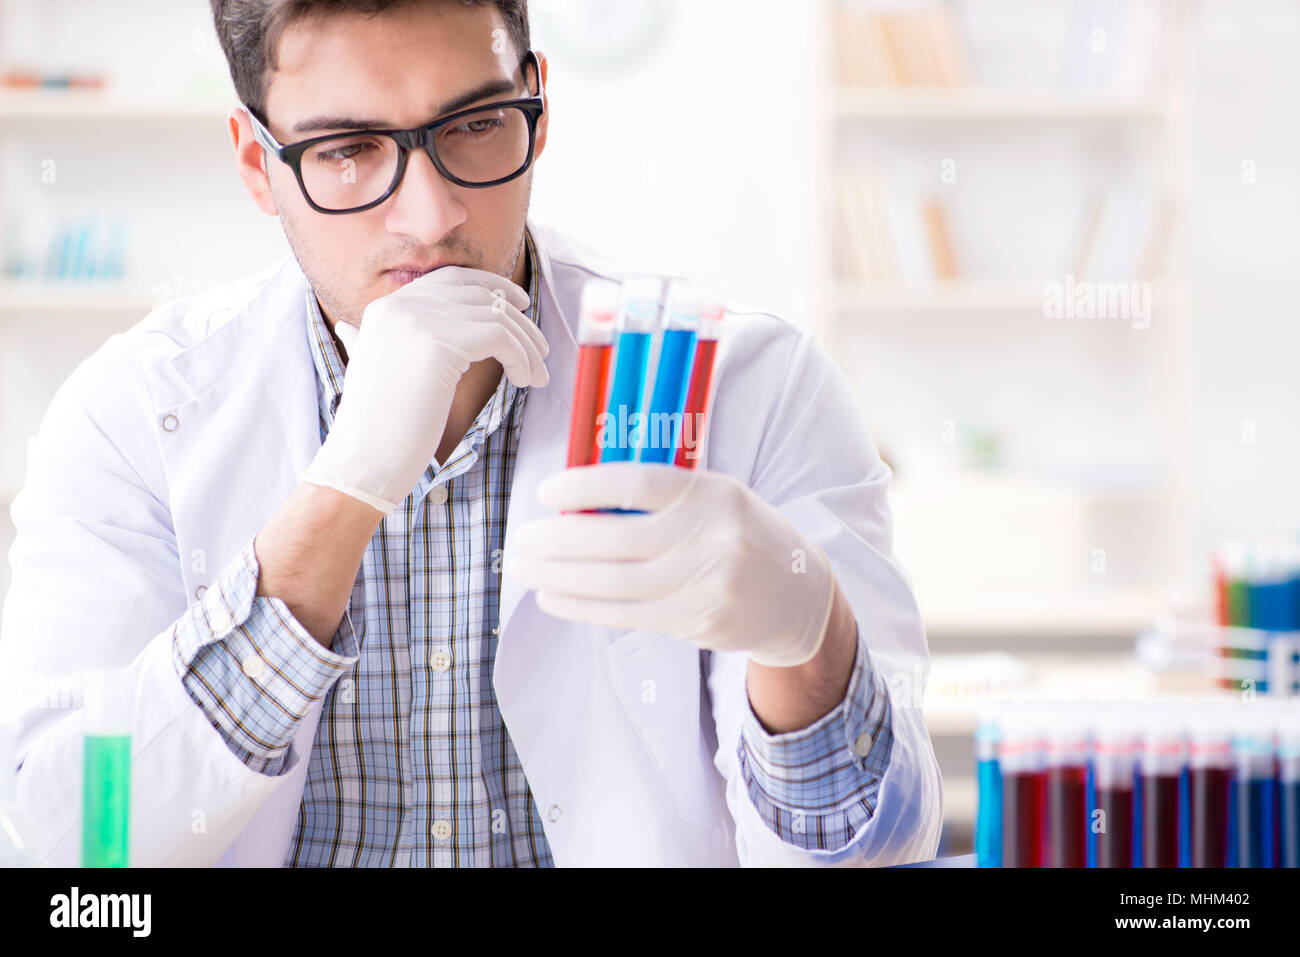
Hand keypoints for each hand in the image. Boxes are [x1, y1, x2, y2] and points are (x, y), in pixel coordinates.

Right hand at [301, 266, 548, 513]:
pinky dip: (521, 358)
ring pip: (496, 316)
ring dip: (527, 345)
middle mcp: (400, 306)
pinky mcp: (439, 343)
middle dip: (518, 320)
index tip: (519, 306)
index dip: (491, 287)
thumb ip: (371, 342)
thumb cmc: (378, 429)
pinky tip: (525, 380)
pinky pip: (501, 337)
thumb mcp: (371, 370)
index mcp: (386, 308)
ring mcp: (418, 321)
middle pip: (479, 294)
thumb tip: (347, 330)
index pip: (450, 279)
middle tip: (540, 348)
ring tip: (538, 375)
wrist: (364, 461)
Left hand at [507, 462, 835, 666]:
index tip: (546, 491)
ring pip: (617, 584)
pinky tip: (553, 597)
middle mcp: (713, 538)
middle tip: (523, 538)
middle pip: (619, 540)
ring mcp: (706, 585)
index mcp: (713, 494)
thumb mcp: (715, 497)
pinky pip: (627, 615)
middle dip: (560, 541)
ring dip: (561, 577)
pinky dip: (582, 607)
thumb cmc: (740, 534)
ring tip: (525, 568)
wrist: (798, 596)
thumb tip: (578, 501)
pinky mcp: (696, 621)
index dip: (586, 485)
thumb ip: (659, 498)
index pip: (638, 484)